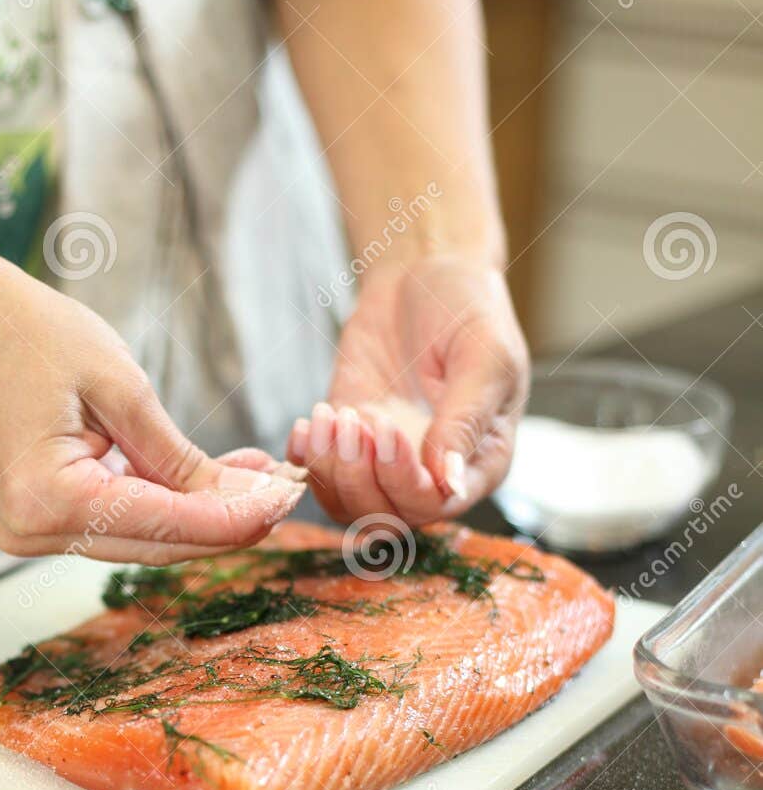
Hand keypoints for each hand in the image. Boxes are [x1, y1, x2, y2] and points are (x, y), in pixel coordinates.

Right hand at [0, 236, 305, 564]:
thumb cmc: (30, 332)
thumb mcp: (120, 385)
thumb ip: (178, 457)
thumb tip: (242, 502)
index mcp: (47, 500)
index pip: (164, 523)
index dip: (235, 516)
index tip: (290, 499)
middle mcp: (33, 533)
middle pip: (157, 544)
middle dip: (228, 522)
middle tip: (288, 493)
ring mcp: (31, 534)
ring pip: (143, 538)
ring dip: (204, 515)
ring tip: (263, 481)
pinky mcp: (40, 521)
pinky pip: (120, 521)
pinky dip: (169, 503)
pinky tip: (218, 481)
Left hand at [288, 256, 528, 526]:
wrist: (422, 274)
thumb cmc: (468, 309)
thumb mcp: (484, 357)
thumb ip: (467, 421)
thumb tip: (449, 483)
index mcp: (478, 462)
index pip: (438, 505)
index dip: (405, 481)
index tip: (386, 429)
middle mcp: (432, 473)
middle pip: (390, 515)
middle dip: (362, 475)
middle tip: (355, 420)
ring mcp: (386, 463)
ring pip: (350, 506)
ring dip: (331, 470)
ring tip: (331, 416)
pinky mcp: (348, 443)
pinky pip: (321, 477)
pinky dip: (306, 461)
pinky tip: (309, 424)